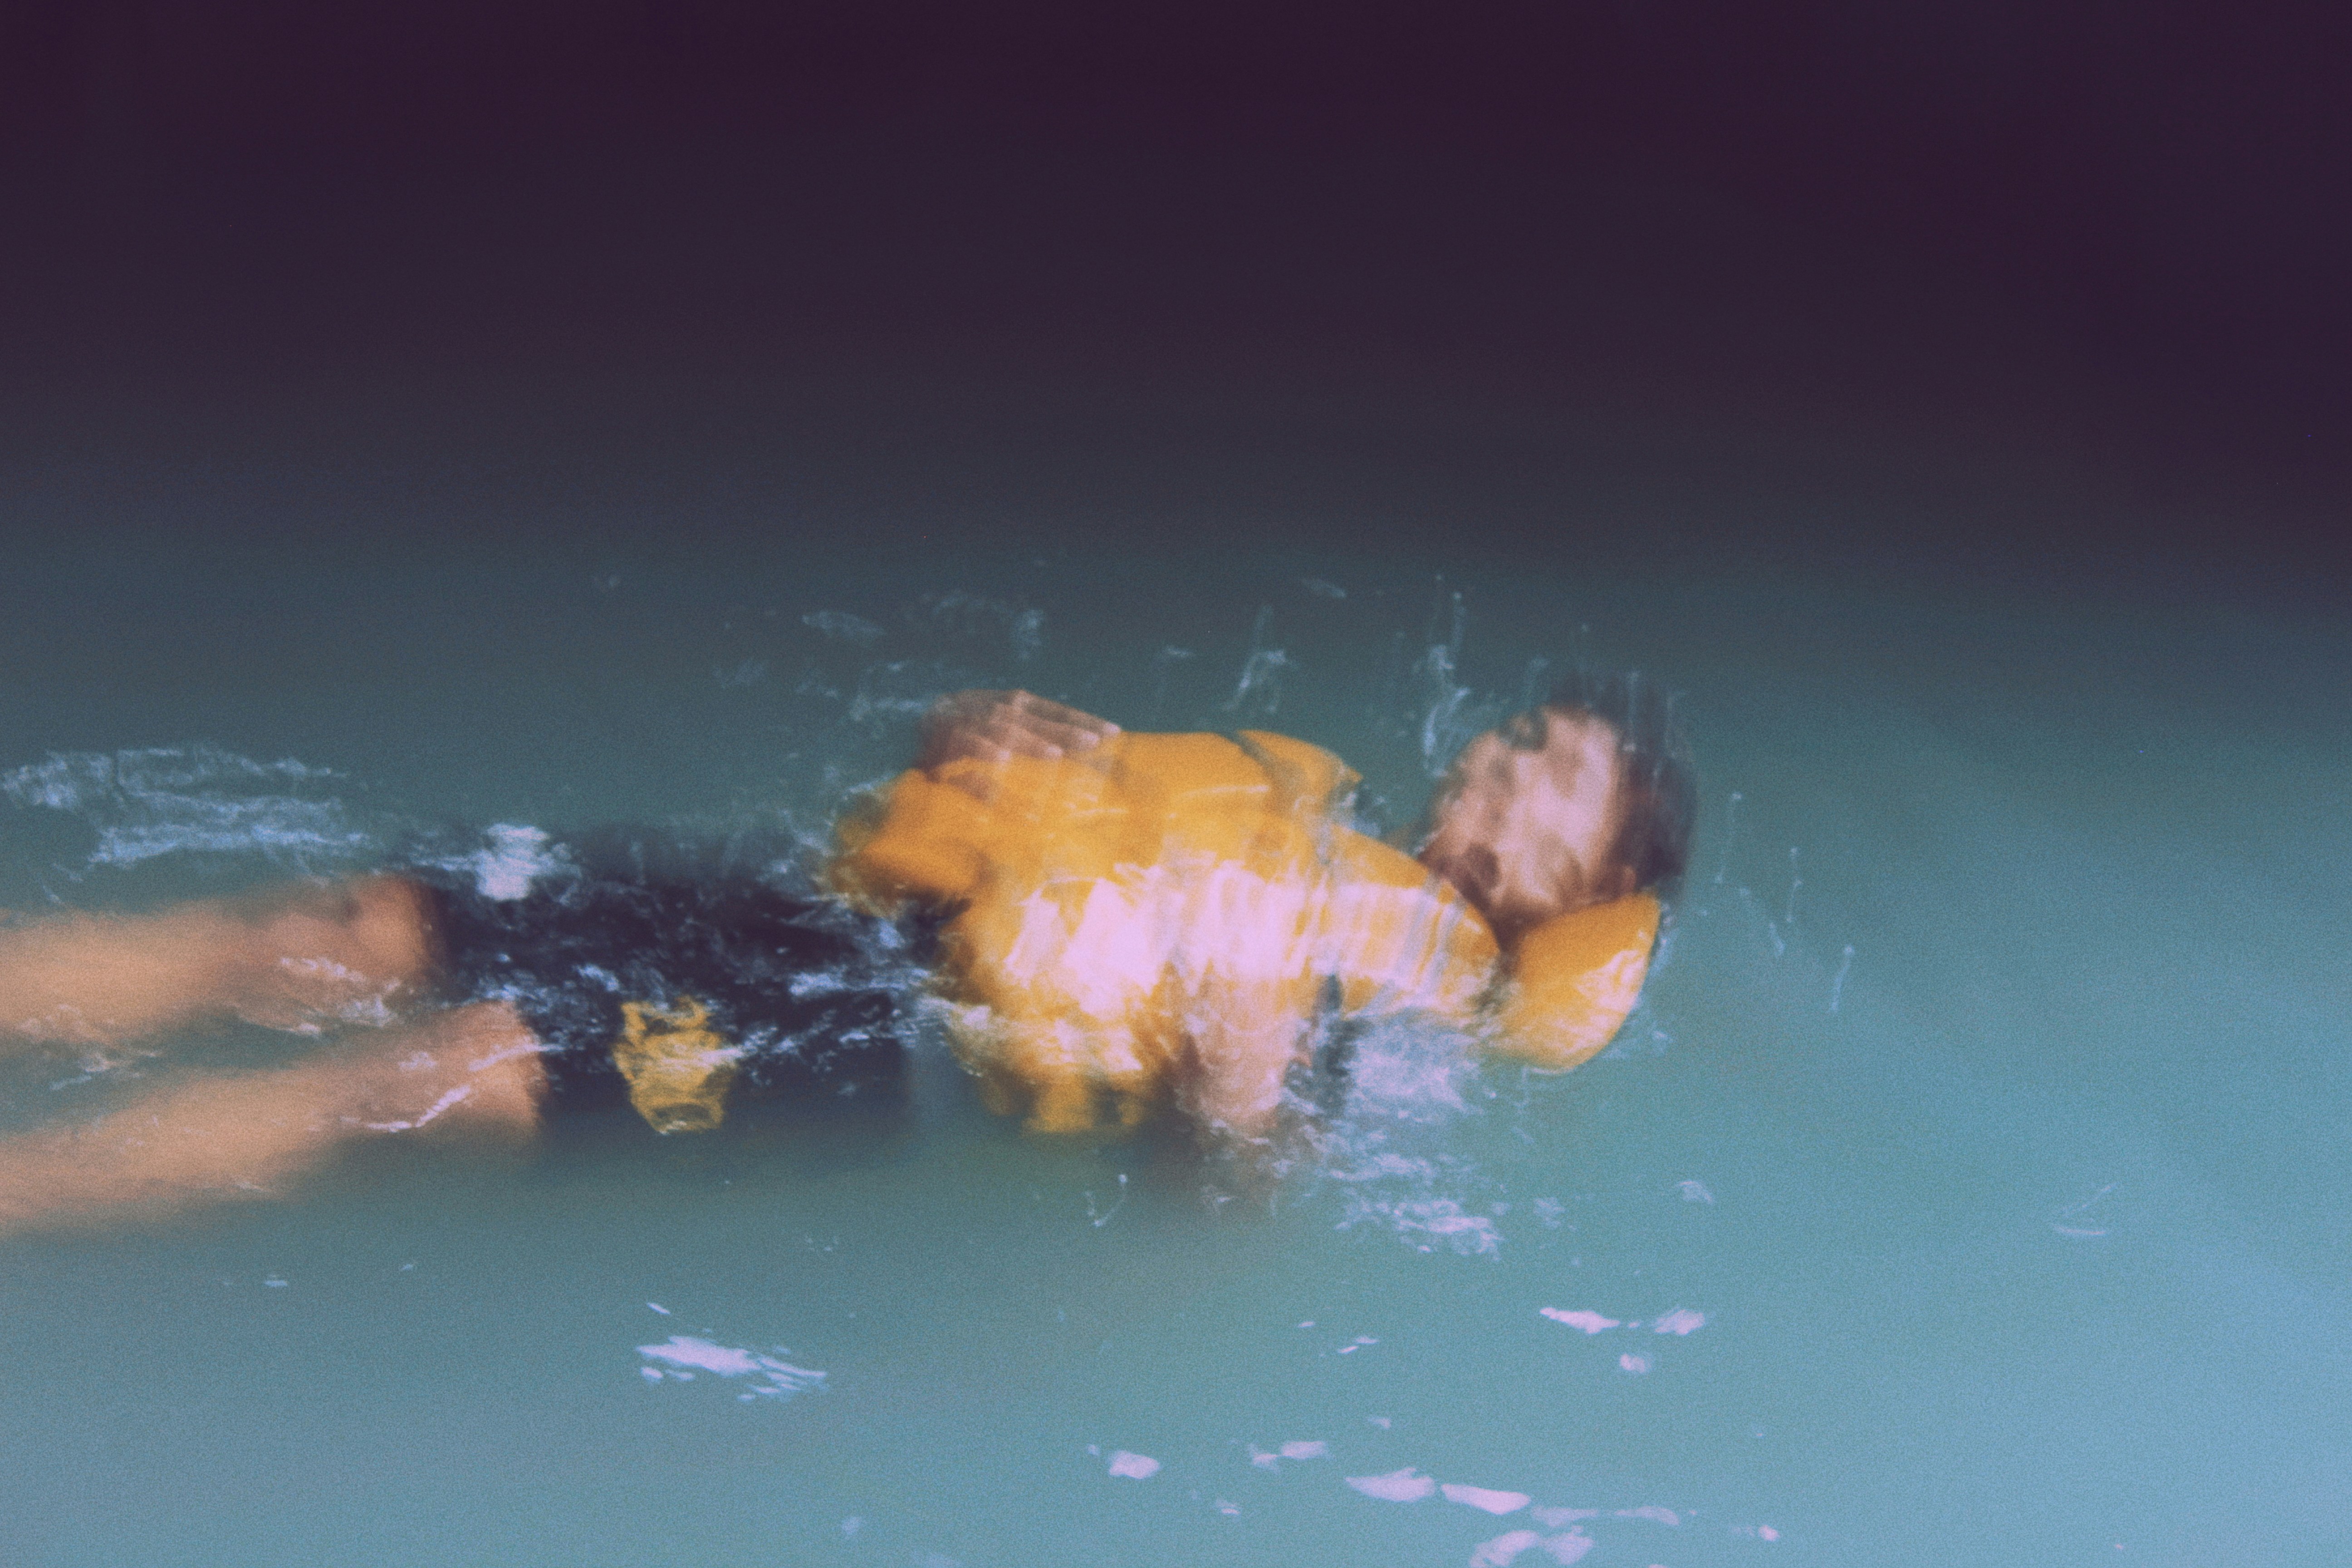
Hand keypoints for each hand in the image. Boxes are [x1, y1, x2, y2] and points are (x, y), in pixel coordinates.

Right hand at [916, 690, 1119, 773]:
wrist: (894, 776)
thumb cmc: (954, 765)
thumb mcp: (994, 756)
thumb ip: (1030, 754)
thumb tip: (1081, 760)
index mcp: (991, 703)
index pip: (1039, 706)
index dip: (1074, 716)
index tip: (1112, 731)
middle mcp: (971, 705)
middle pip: (1021, 713)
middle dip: (1059, 726)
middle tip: (1093, 741)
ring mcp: (948, 723)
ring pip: (992, 726)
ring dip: (1024, 740)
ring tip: (1055, 754)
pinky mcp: (928, 749)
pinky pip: (957, 748)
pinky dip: (979, 752)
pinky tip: (1000, 761)